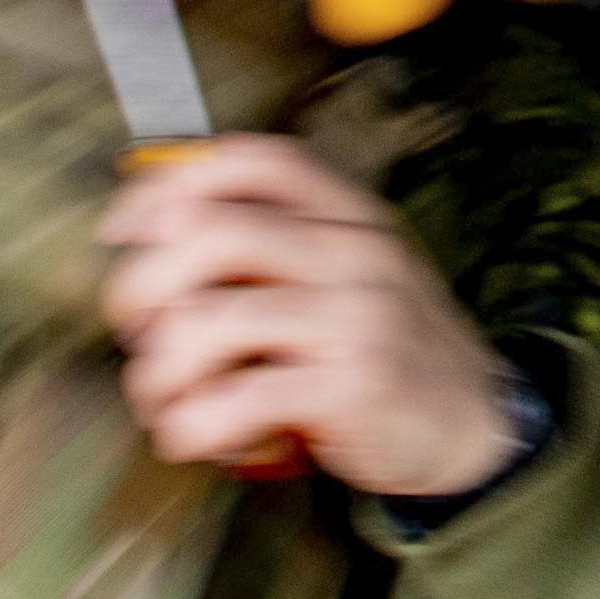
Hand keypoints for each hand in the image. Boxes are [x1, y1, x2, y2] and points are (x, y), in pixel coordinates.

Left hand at [97, 135, 521, 500]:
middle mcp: (355, 252)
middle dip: (142, 284)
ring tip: (161, 395)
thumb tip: (156, 234)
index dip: (172, 186)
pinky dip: (191, 423)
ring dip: (159, 370)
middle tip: (135, 328)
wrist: (474, 418)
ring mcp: (357, 317)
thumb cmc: (384, 343)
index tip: (125, 230)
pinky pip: (240, 398)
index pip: (255, 162)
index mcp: (349, 214)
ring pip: (213, 322)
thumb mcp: (350, 269)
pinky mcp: (352, 387)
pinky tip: (191, 436)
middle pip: (213, 234)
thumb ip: (279, 244)